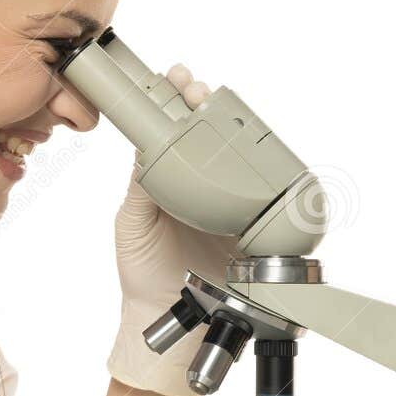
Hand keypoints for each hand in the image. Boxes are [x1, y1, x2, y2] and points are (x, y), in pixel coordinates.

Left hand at [107, 64, 243, 395]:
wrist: (172, 315)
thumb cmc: (145, 271)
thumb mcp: (133, 223)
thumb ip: (142, 185)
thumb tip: (147, 146)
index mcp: (166, 181)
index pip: (170, 131)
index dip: (173, 102)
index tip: (174, 79)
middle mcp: (198, 186)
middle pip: (206, 134)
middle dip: (204, 104)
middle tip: (200, 88)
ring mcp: (226, 201)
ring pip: (233, 155)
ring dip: (232, 127)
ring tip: (223, 105)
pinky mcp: (250, 222)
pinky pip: (260, 190)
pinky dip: (262, 168)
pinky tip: (257, 148)